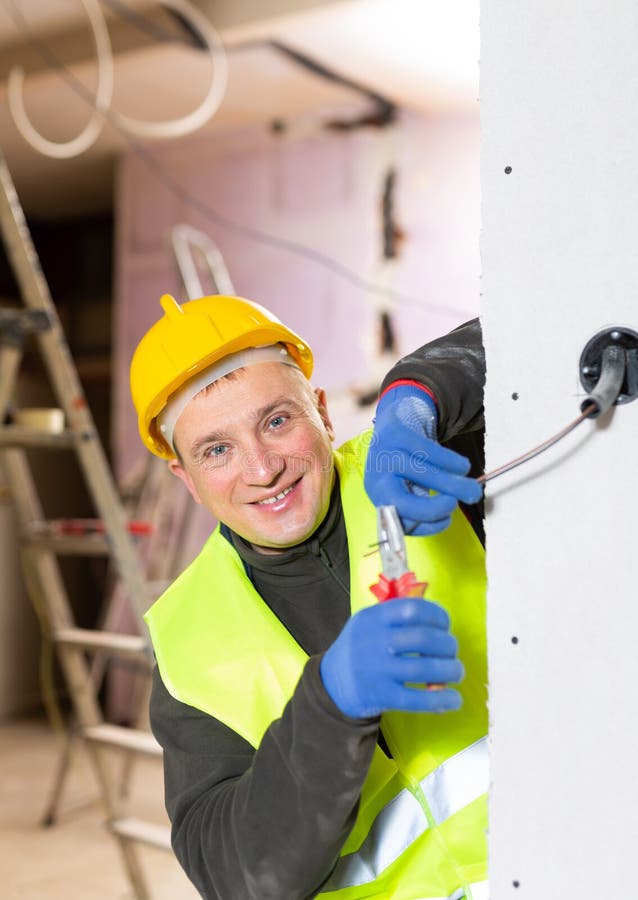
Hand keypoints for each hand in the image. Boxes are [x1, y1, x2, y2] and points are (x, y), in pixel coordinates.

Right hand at [320, 597, 463, 718]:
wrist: (332, 683)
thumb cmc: (360, 648)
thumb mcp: (368, 622)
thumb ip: (397, 618)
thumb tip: (440, 624)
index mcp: (373, 618)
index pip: (413, 609)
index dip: (437, 616)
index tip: (445, 626)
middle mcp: (374, 641)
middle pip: (423, 638)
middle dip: (448, 645)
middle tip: (452, 651)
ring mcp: (377, 670)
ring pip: (424, 669)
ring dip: (450, 670)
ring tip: (456, 672)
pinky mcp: (381, 696)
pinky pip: (417, 699)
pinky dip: (441, 699)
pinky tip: (454, 698)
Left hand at [364, 383, 481, 534]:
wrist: (400, 418)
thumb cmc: (409, 460)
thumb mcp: (411, 485)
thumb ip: (423, 502)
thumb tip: (444, 518)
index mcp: (379, 496)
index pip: (396, 520)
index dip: (423, 526)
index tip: (446, 521)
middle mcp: (377, 478)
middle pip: (399, 501)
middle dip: (431, 509)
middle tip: (455, 505)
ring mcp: (384, 454)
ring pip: (419, 474)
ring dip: (450, 484)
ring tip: (472, 487)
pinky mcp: (395, 433)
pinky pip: (425, 450)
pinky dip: (448, 461)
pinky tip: (462, 467)